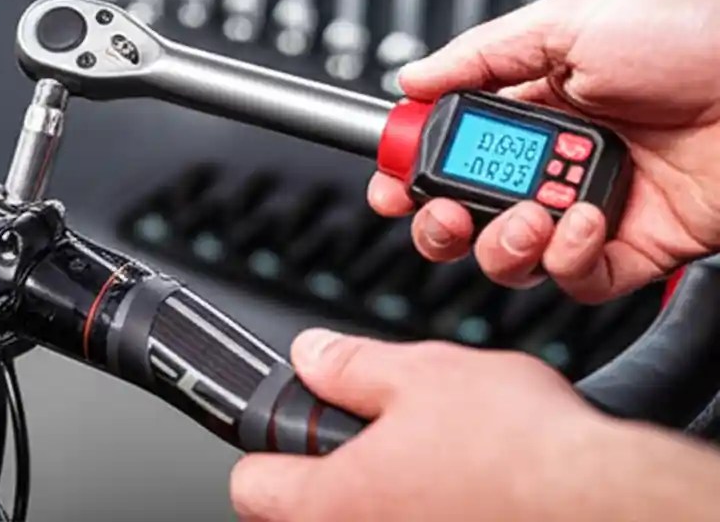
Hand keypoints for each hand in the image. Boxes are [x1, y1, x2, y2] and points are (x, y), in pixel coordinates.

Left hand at [230, 329, 719, 521]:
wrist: (609, 506)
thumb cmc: (520, 449)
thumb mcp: (421, 374)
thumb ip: (350, 367)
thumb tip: (311, 355)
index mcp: (332, 501)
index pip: (250, 485)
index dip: (266, 451)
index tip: (288, 436)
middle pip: (301, 518)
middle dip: (328, 479)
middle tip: (371, 447)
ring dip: (386, 500)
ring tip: (431, 467)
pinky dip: (435, 511)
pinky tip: (469, 495)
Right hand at [368, 0, 719, 300]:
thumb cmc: (696, 28)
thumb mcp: (569, 21)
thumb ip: (482, 55)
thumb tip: (413, 77)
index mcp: (538, 102)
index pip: (454, 148)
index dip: (411, 168)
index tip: (389, 178)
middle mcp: (559, 159)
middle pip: (470, 214)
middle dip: (441, 221)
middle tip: (442, 211)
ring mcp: (595, 205)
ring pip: (514, 256)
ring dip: (504, 244)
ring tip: (532, 212)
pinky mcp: (638, 246)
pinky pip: (578, 280)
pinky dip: (566, 261)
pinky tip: (582, 224)